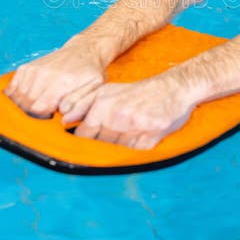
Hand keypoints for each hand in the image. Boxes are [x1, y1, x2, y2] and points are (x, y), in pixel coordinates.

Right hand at [4, 41, 103, 118]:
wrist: (83, 50)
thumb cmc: (90, 72)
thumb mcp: (95, 89)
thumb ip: (81, 105)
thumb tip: (64, 119)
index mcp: (62, 82)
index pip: (38, 109)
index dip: (42, 117)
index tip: (51, 114)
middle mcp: (44, 75)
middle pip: (25, 105)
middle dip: (33, 113)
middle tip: (46, 110)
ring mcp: (33, 70)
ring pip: (16, 98)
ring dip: (24, 105)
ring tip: (39, 103)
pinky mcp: (26, 68)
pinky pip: (11, 88)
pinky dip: (16, 96)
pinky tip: (29, 97)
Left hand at [73, 75, 196, 149]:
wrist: (174, 88)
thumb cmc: (138, 92)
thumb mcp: (108, 91)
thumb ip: (83, 103)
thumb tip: (65, 120)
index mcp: (104, 102)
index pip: (83, 133)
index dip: (88, 136)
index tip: (95, 133)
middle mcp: (117, 114)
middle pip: (99, 142)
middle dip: (106, 138)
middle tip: (119, 127)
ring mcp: (134, 126)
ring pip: (116, 147)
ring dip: (122, 141)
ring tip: (131, 127)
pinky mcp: (150, 136)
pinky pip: (135, 150)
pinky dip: (137, 144)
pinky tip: (142, 131)